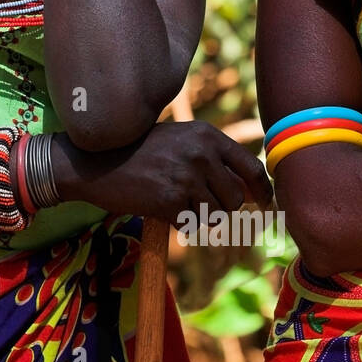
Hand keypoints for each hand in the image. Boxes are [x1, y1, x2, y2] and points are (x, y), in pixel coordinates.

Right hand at [50, 121, 272, 224]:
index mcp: (208, 136)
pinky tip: (161, 208)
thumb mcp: (180, 141)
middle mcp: (202, 154)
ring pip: (216, 216)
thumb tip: (251, 190)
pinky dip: (180, 223)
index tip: (266, 206)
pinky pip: (192, 225)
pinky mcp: (170, 201)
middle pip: (235, 199)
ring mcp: (186, 178)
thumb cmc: (140, 152)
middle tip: (197, 204)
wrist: (95, 162)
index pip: (252, 168)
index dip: (264, 192)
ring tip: (176, 203)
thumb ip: (213, 158)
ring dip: (200, 217)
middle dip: (221, 208)